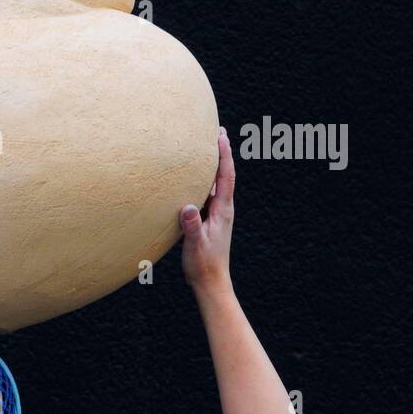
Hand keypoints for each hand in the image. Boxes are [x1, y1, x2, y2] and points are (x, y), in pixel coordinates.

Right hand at [180, 127, 234, 295]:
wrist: (211, 282)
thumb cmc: (203, 264)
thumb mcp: (195, 245)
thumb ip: (192, 226)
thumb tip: (187, 205)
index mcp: (223, 211)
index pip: (225, 177)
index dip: (223, 155)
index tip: (220, 135)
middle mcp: (223, 209)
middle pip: (224, 175)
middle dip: (221, 153)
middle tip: (217, 132)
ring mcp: (217, 215)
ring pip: (217, 184)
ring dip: (213, 166)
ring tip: (206, 149)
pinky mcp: (210, 220)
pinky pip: (209, 194)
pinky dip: (205, 181)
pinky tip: (196, 179)